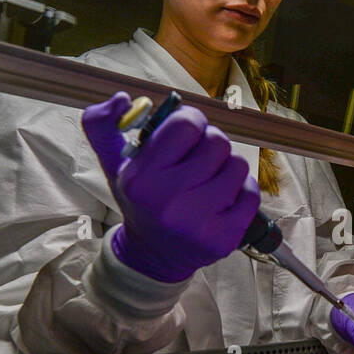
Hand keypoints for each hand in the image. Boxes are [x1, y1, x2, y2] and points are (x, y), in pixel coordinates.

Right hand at [82, 92, 259, 282]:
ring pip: (238, 165)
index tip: (185, 133)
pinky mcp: (225, 238)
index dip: (191, 121)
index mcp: (141, 179)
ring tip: (207, 180)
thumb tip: (121, 98)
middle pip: (217, 142)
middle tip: (196, 159)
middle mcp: (169, 202)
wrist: (154, 255)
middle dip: (209, 144)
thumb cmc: (141, 199)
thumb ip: (102, 124)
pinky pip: (251, 193)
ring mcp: (199, 223)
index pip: (186, 124)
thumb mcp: (114, 163)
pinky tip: (221, 199)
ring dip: (226, 167)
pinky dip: (241, 190)